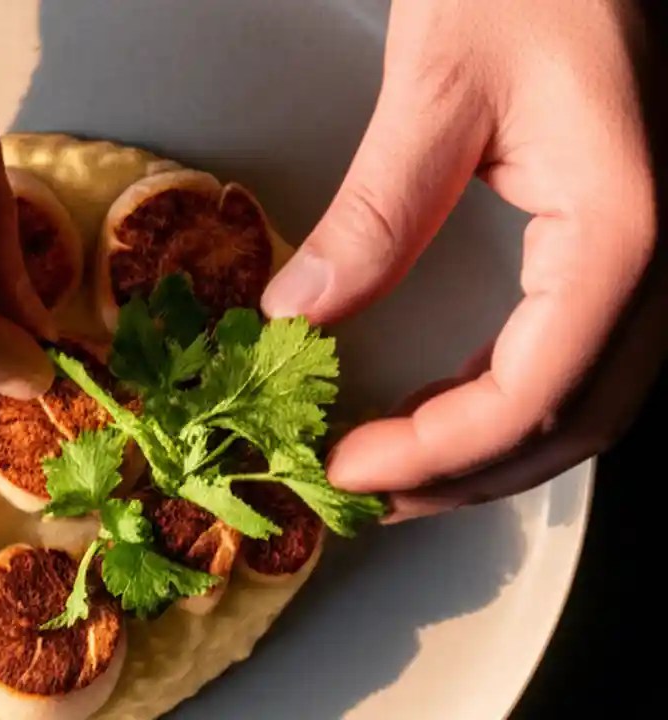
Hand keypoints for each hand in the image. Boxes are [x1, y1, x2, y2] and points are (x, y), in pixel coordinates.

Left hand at [261, 0, 663, 520]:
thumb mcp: (438, 88)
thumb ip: (375, 211)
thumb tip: (300, 314)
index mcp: (617, 232)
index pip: (534, 390)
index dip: (437, 452)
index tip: (347, 468)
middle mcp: (649, 260)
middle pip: (571, 421)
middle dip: (462, 477)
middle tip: (358, 495)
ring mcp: (641, 256)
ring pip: (583, 402)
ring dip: (485, 454)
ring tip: (388, 471)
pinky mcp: (612, 243)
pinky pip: (572, 354)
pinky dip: (501, 402)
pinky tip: (437, 406)